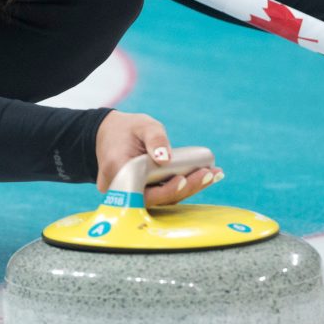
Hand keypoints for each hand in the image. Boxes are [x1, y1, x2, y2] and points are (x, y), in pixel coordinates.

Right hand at [94, 111, 222, 205]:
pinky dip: (184, 187)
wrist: (110, 135)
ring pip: (162, 199)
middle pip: (157, 198)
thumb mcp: (142, 125)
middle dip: (186, 188)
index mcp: (116, 170)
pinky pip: (163, 195)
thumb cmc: (126, 129)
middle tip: (209, 173)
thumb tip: (166, 158)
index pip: (142, 190)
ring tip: (212, 174)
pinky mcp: (143, 195)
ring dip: (189, 188)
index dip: (165, 190)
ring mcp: (131, 195)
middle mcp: (120, 189)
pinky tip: (204, 177)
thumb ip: (154, 138)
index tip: (184, 179)